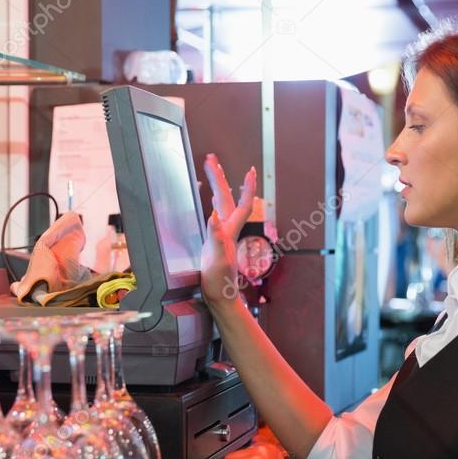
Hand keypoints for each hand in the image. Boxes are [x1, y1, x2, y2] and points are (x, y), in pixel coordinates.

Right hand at [200, 154, 255, 308]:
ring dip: (216, 188)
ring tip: (209, 173)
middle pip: (227, 198)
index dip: (247, 188)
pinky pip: (214, 217)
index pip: (242, 205)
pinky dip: (210, 204)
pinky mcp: (214, 243)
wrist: (221, 299)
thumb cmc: (220, 283)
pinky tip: (207, 203)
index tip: (249, 170)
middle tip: (210, 159)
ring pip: (221, 206)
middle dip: (220, 178)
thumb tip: (213, 215)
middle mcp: (228, 231)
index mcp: (230, 232)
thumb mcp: (217, 260)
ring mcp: (222, 236)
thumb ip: (216, 237)